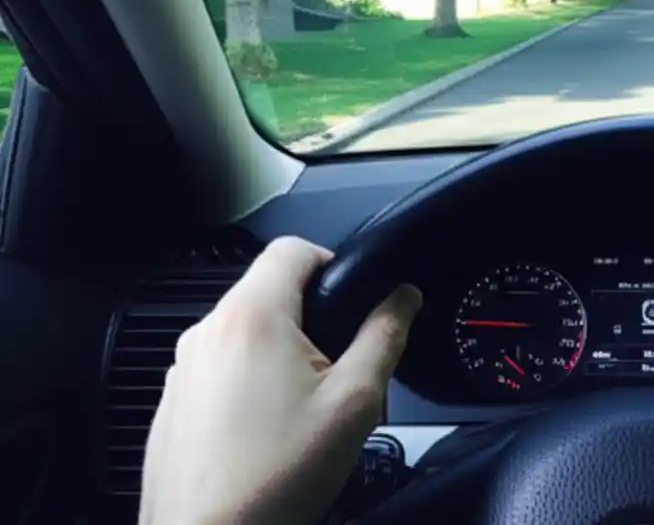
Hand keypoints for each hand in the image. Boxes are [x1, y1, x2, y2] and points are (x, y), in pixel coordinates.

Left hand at [139, 237, 421, 524]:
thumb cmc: (273, 481)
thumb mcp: (355, 402)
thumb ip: (385, 336)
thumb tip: (403, 298)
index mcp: (250, 318)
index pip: (293, 247)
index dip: (334, 263)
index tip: (353, 302)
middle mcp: (206, 334)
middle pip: (270, 293)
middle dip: (312, 322)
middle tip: (337, 374)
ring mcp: (183, 371)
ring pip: (246, 335)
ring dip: (282, 357)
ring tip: (305, 413)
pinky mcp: (175, 404)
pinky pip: (222, 372)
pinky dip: (251, 388)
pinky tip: (271, 435)